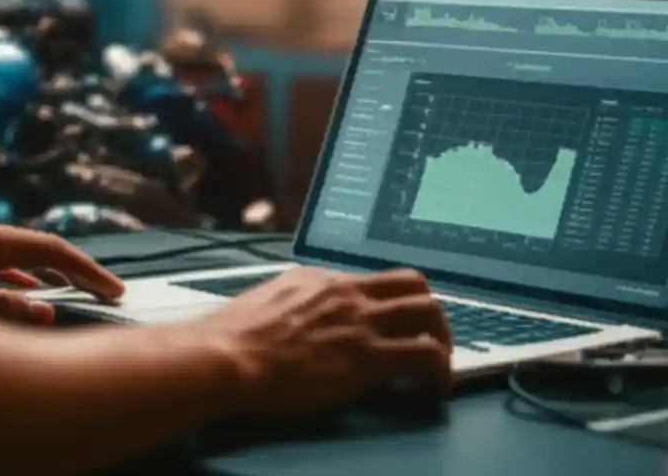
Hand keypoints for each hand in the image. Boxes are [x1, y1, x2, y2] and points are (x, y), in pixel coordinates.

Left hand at [0, 220, 124, 324]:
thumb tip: (46, 313)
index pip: (52, 250)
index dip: (87, 270)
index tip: (114, 290)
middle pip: (40, 255)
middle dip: (75, 274)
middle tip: (104, 294)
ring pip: (18, 268)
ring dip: (47, 284)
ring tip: (71, 301)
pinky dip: (18, 291)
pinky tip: (18, 305)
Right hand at [203, 267, 451, 416]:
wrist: (225, 358)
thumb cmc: (232, 339)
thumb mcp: (266, 301)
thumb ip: (293, 302)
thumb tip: (298, 315)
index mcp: (321, 279)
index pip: (373, 280)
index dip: (391, 302)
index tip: (392, 324)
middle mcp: (348, 292)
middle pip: (413, 284)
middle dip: (429, 311)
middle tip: (430, 338)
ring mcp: (362, 322)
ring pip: (429, 312)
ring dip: (442, 338)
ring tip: (439, 365)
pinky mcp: (369, 357)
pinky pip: (425, 355)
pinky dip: (439, 371)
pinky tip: (434, 388)